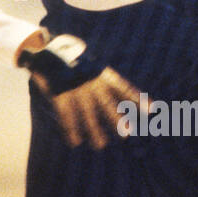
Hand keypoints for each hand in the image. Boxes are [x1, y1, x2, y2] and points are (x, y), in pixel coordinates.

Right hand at [16, 30, 147, 148]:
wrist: (46, 51)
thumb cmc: (72, 59)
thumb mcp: (90, 64)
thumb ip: (101, 80)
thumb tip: (120, 96)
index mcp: (100, 72)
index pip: (122, 88)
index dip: (137, 99)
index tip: (151, 109)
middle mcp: (90, 81)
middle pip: (107, 104)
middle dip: (116, 119)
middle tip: (126, 134)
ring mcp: (74, 89)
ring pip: (87, 114)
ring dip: (94, 130)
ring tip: (100, 145)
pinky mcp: (59, 95)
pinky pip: (66, 116)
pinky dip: (70, 129)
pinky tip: (74, 142)